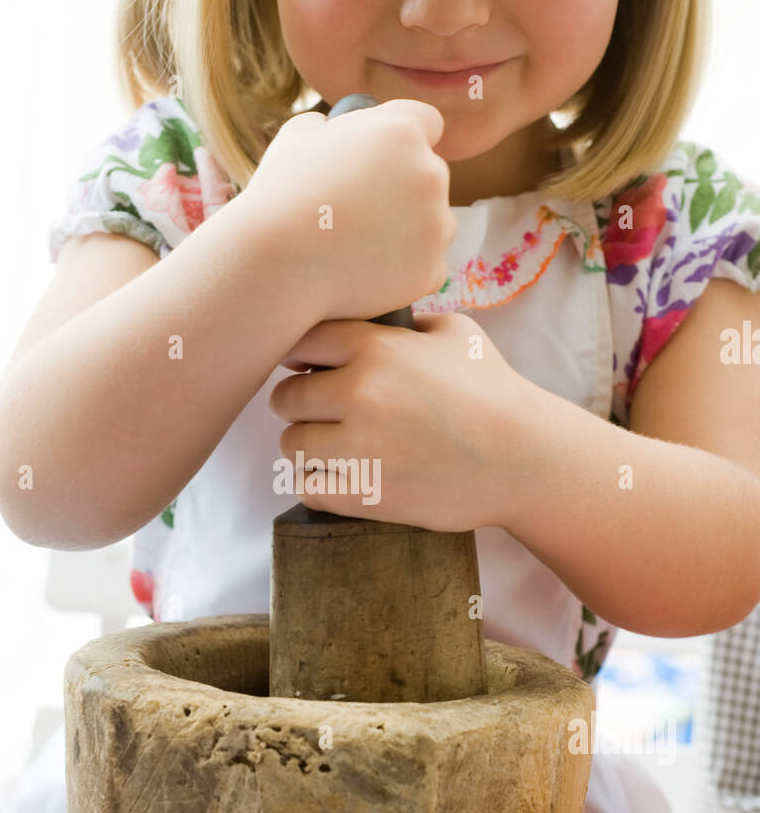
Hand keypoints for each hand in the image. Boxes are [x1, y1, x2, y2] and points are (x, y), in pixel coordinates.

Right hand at [238, 99, 456, 323]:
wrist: (277, 266)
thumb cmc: (280, 196)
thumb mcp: (298, 135)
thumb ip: (333, 125)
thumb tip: (337, 129)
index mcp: (402, 132)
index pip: (427, 123)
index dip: (403, 139)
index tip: (382, 158)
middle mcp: (430, 174)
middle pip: (430, 174)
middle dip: (404, 186)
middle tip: (360, 208)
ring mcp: (436, 226)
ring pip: (433, 222)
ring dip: (409, 229)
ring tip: (359, 243)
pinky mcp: (431, 271)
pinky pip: (428, 265)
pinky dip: (405, 269)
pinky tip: (368, 270)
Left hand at [269, 311, 531, 531]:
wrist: (524, 458)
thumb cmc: (493, 391)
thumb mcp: (455, 333)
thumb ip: (404, 323)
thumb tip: (365, 318)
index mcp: (375, 348)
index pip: (299, 343)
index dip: (302, 358)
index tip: (312, 370)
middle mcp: (359, 393)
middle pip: (286, 398)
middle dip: (303, 405)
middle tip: (326, 414)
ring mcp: (359, 447)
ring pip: (292, 445)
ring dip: (308, 447)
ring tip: (336, 448)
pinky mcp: (365, 494)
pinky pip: (307, 486)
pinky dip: (319, 483)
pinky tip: (342, 476)